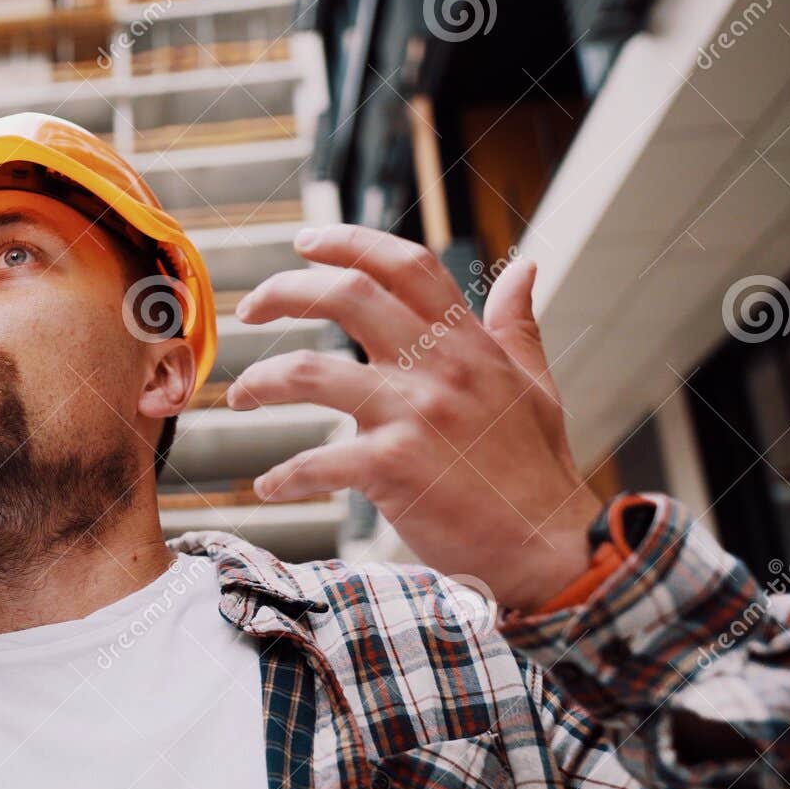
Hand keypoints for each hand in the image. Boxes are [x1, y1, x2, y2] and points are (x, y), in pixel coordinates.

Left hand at [226, 224, 602, 611]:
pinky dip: (283, 477)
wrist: (549, 546)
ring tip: (240, 396)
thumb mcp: (536, 386)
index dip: (349, 242)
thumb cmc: (537, 471)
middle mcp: (437, 368)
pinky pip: (316, 463)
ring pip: (310, 373)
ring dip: (261, 381)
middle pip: (346, 297)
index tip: (305, 242)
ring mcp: (413, 416)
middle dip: (282, 292)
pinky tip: (269, 487)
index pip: (405, 266)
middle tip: (248, 310)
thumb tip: (527, 269)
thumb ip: (516, 326)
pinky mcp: (393, 469)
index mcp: (467, 344)